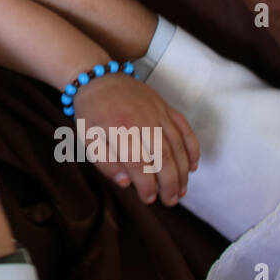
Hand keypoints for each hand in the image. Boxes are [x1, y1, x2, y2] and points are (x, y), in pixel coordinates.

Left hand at [70, 73, 199, 205]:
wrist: (99, 78)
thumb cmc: (92, 112)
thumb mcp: (87, 138)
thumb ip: (105, 162)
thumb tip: (126, 183)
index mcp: (119, 129)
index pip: (139, 164)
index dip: (147, 186)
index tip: (149, 199)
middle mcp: (142, 120)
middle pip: (163, 157)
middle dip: (170, 184)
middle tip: (170, 201)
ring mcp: (158, 112)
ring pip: (178, 146)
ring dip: (182, 171)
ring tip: (181, 191)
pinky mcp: (166, 107)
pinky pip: (185, 129)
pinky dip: (192, 149)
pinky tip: (192, 167)